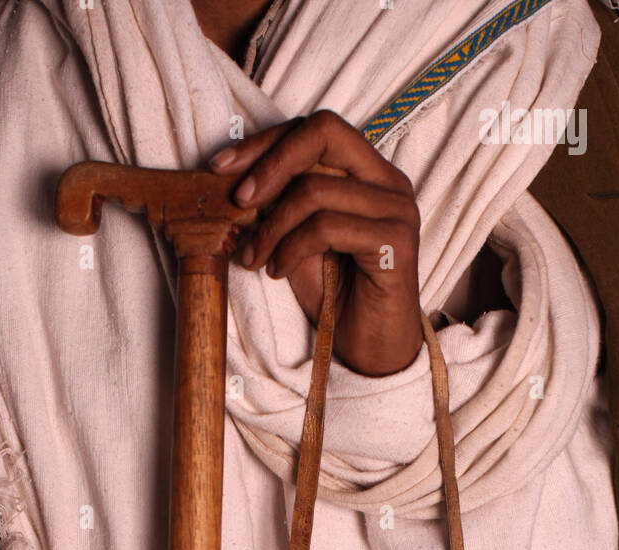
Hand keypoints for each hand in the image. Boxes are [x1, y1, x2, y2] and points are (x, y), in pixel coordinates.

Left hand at [210, 109, 422, 377]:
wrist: (370, 350)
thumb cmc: (336, 297)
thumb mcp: (298, 242)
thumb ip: (281, 206)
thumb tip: (235, 180)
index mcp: (369, 173)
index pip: (316, 129)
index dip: (266, 142)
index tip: (221, 167)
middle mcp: (389, 182)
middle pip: (323, 133)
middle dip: (269, 164)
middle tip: (237, 202)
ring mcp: (396, 209)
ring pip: (316, 189)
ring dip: (271, 227)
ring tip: (254, 258)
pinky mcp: (396, 241)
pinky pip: (327, 228)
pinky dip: (291, 249)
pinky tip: (279, 272)